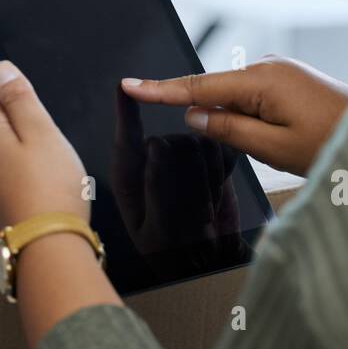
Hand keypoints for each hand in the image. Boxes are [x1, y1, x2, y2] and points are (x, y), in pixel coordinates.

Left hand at [0, 61, 89, 230]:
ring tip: (53, 176)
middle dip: (34, 134)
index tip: (47, 128)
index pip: (3, 98)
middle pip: (8, 126)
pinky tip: (47, 192)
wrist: (49, 245)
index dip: (32, 108)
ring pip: (13, 153)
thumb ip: (20, 96)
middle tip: (53, 154)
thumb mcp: (41, 131)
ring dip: (35, 158)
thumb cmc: (50, 188)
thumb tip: (1, 68)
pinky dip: (32, 180)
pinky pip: (15, 177)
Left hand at [110, 88, 242, 272]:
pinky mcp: (208, 159)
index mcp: (130, 175)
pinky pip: (221, 149)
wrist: (207, 261)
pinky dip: (223, 170)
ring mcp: (181, 157)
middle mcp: (153, 160)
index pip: (126, 138)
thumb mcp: (159, 230)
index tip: (124, 86)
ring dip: (207, 177)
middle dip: (189, 173)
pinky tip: (214, 194)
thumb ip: (157, 187)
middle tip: (192, 207)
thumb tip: (156, 143)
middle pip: (174, 141)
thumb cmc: (173, 253)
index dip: (126, 111)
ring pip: (200, 144)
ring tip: (201, 207)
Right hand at [121, 55, 347, 175]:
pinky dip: (257, 119)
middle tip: (270, 146)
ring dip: (247, 126)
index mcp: (262, 79)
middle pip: (218, 94)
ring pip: (238, 100)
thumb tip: (194, 115)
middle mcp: (268, 66)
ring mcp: (280, 70)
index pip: (197, 86)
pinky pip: (255, 98)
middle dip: (222, 122)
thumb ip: (227, 130)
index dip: (159, 89)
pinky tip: (288, 136)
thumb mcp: (274, 148)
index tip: (128, 84)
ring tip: (292, 144)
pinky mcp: (289, 79)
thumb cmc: (334, 143)